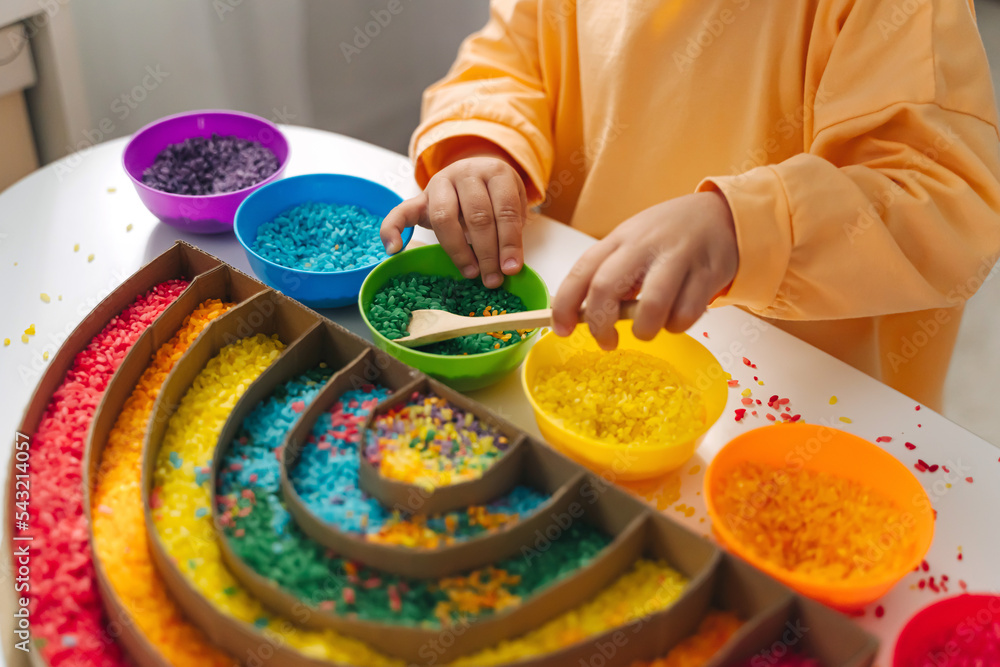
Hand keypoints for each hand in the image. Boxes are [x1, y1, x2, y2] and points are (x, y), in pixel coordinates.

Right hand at [380, 148, 527, 288]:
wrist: (475, 172)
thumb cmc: (495, 195)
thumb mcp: (513, 203)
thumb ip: (510, 230)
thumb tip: (509, 267)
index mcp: (496, 172)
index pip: (505, 209)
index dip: (510, 242)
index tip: (511, 269)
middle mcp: (466, 173)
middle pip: (477, 215)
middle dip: (487, 252)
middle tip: (493, 279)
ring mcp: (439, 184)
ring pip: (445, 218)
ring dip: (459, 251)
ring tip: (471, 273)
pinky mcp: (418, 197)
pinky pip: (400, 211)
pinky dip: (392, 229)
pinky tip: (394, 249)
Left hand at [552, 191, 738, 348]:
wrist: (722, 215)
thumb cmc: (668, 236)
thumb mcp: (632, 245)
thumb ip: (609, 275)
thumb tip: (582, 316)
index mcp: (619, 239)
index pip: (581, 271)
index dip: (564, 305)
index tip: (561, 329)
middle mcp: (644, 245)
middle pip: (606, 288)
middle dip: (600, 325)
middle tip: (607, 342)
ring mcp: (677, 258)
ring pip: (650, 306)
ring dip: (644, 330)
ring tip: (648, 329)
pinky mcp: (708, 273)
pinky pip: (685, 314)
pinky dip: (677, 326)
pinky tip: (677, 316)